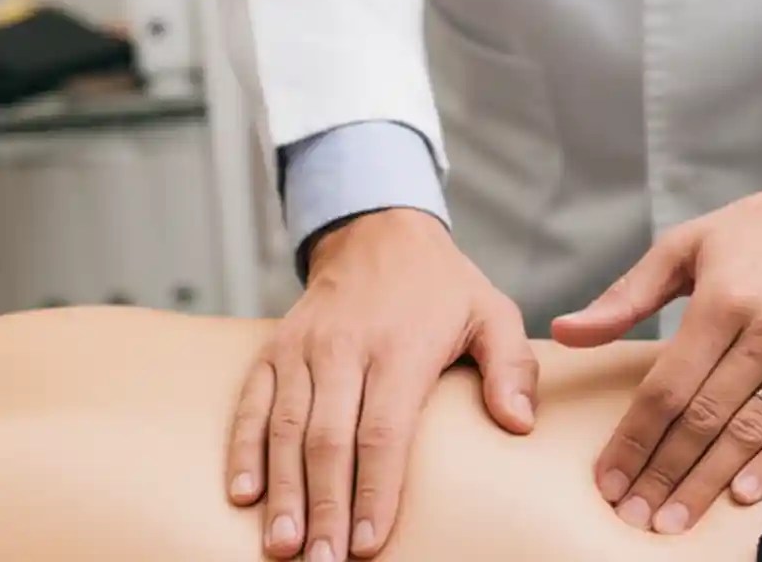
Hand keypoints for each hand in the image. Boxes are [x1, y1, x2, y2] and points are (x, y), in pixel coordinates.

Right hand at [225, 209, 537, 559]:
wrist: (379, 232)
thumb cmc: (443, 286)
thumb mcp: (493, 312)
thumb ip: (511, 366)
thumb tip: (519, 423)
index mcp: (401, 346)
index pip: (383, 430)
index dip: (374, 489)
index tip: (369, 542)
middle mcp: (344, 348)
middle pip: (328, 439)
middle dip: (324, 507)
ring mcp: (303, 348)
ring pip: (283, 427)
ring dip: (282, 492)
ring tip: (282, 547)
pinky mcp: (275, 349)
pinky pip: (251, 403)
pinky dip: (243, 450)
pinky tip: (242, 496)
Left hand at [552, 150, 761, 533]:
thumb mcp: (688, 244)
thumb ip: (626, 295)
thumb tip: (565, 333)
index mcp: (724, 299)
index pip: (668, 387)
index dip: (634, 440)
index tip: (609, 480)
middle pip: (706, 419)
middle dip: (664, 474)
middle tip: (635, 518)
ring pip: (753, 432)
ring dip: (709, 483)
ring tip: (673, 520)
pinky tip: (741, 496)